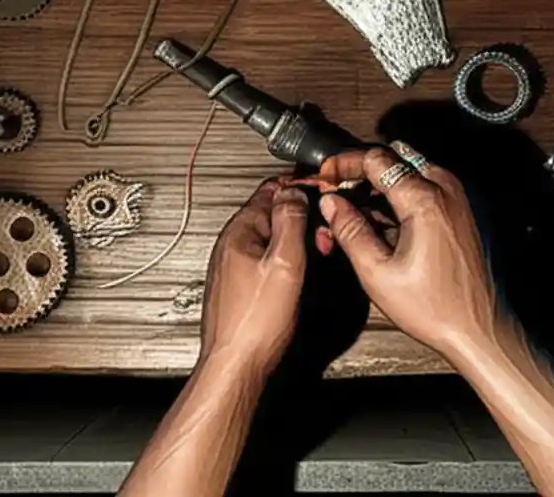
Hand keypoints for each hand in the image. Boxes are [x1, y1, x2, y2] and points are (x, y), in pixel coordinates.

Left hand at [200, 178, 308, 374]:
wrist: (235, 364)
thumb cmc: (255, 322)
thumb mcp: (284, 263)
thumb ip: (290, 222)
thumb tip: (293, 193)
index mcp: (239, 232)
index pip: (269, 190)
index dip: (298, 188)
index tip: (321, 193)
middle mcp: (230, 245)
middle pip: (270, 214)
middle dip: (300, 218)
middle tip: (322, 235)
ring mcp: (232, 266)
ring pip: (269, 238)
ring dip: (295, 241)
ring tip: (315, 254)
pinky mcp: (238, 286)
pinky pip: (264, 260)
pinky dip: (284, 260)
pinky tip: (297, 275)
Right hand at [318, 143, 500, 361]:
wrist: (482, 330)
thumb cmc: (433, 308)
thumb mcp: (378, 273)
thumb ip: (350, 231)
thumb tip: (330, 202)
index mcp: (424, 199)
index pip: (376, 158)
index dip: (344, 163)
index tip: (325, 178)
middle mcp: (447, 189)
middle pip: (396, 157)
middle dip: (362, 169)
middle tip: (338, 192)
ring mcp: (461, 198)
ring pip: (414, 168)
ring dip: (384, 180)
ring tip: (358, 206)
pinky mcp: (467, 211)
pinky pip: (430, 186)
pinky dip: (404, 191)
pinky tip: (386, 219)